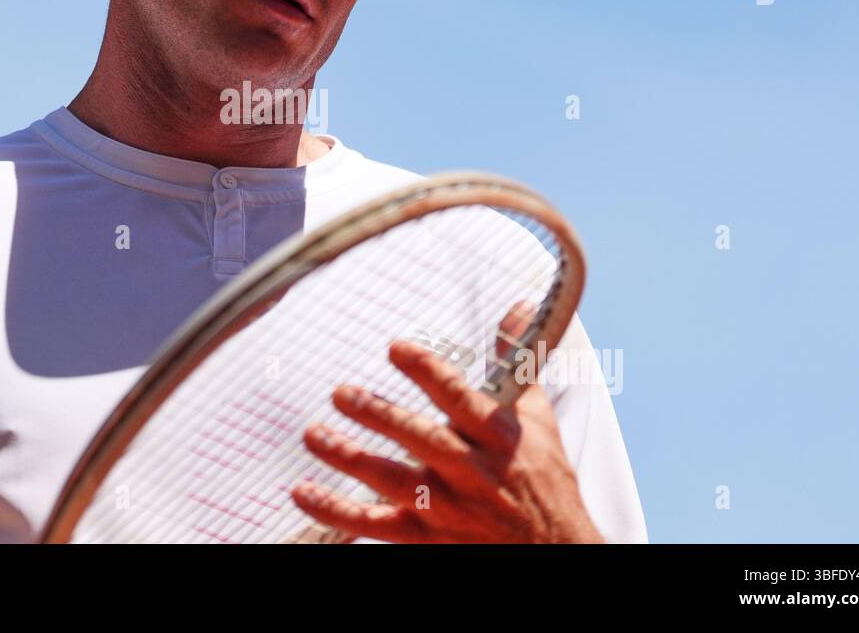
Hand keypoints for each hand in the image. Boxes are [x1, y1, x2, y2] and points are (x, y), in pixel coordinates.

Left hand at [289, 332, 603, 543]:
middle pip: (420, 439)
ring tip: (314, 435)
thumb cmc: (542, 479)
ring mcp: (447, 509)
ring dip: (349, 458)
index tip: (396, 348)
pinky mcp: (427, 538)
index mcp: (498, 436)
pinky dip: (336, 510)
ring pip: (391, 482)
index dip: (428, 372)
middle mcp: (472, 472)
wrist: (556, 550)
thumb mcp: (537, 417)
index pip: (459, 398)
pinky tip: (303, 492)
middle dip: (379, 415)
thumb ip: (518, 362)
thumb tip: (518, 307)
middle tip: (340, 393)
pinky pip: (374, 525)